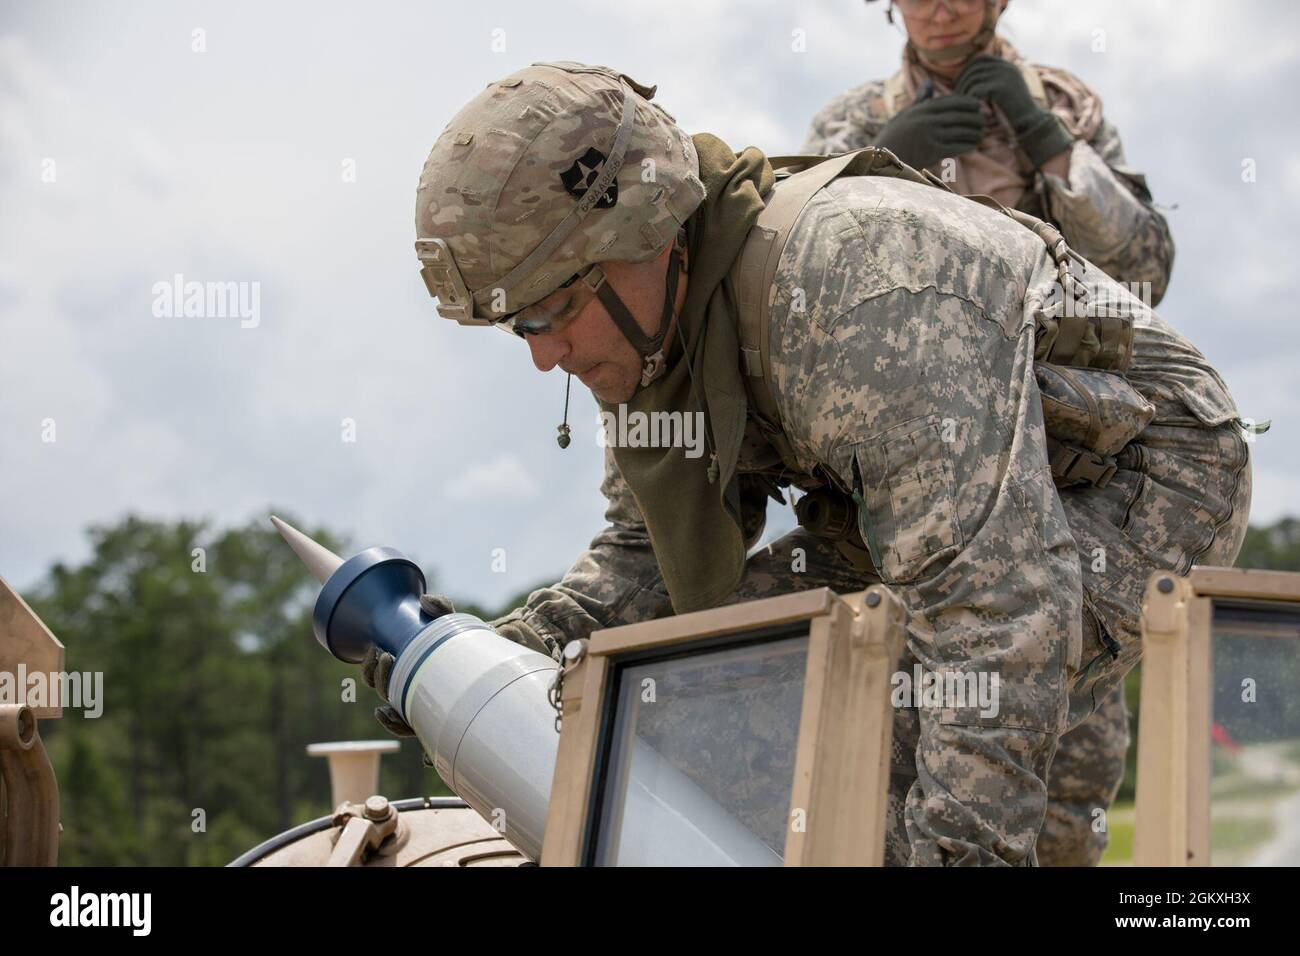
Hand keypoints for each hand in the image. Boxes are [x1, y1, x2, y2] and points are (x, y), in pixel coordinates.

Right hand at [360, 593, 456, 748]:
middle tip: (386, 656)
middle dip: (376, 674)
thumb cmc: (466, 647)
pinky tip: (386, 712)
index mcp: (407, 672)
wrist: (492, 664)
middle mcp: (410, 691)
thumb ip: (442, 608)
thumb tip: (424, 601)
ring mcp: (422, 705)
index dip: (370, 666)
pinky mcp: (436, 719)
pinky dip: (393, 723)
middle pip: (381, 689)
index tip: (376, 649)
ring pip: (391, 707)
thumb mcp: (454, 625)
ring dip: (385, 691)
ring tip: (393, 670)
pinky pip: (407, 728)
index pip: (378, 675)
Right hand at [871, 94, 986, 169]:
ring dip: (974, 133)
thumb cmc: (893, 138)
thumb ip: (920, 100)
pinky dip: (968, 146)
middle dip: (975, 117)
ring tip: (981, 134)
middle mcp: (926, 120)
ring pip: (961, 131)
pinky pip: (957, 147)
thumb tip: (928, 82)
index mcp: (921, 110)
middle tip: (985, 120)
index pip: (951, 101)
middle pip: (959, 115)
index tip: (978, 105)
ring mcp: (930, 136)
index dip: (967, 102)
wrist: (879, 162)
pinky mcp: (932, 152)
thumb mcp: (904, 116)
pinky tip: (973, 147)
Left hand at [955, 56, 1072, 167]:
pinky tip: (973, 109)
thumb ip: (991, 80)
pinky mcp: (1000, 87)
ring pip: (973, 79)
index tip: (959, 83)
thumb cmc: (1012, 110)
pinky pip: (975, 90)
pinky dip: (970, 100)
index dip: (967, 69)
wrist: (1028, 122)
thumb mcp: (1002, 90)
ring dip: (965, 92)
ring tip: (964, 104)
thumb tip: (968, 74)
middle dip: (962, 81)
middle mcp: (1006, 67)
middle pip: (974, 68)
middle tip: (957, 95)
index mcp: (1007, 65)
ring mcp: (1004, 75)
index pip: (980, 59)